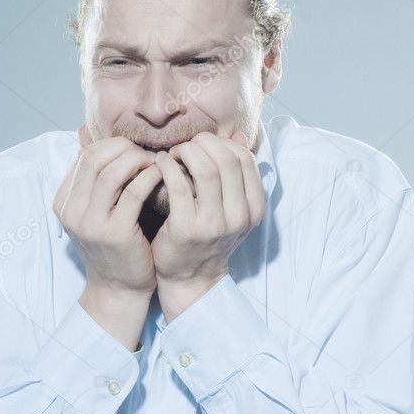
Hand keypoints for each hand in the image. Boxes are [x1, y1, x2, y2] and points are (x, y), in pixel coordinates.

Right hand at [53, 124, 163, 298]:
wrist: (118, 288)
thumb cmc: (113, 245)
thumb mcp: (96, 211)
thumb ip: (97, 181)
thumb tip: (103, 140)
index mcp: (64, 201)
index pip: (85, 156)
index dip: (113, 146)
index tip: (134, 150)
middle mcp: (71, 211)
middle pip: (95, 159)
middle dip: (124, 149)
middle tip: (146, 153)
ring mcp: (90, 223)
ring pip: (111, 172)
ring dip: (137, 160)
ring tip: (154, 163)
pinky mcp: (114, 234)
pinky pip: (134, 192)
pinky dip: (149, 177)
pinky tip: (161, 176)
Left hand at [151, 130, 265, 312]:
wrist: (189, 278)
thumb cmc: (207, 236)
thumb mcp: (230, 207)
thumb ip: (235, 174)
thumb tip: (238, 135)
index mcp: (254, 208)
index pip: (245, 158)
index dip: (222, 143)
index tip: (203, 146)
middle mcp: (240, 217)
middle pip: (228, 159)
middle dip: (204, 143)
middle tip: (186, 146)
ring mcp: (216, 224)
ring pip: (207, 168)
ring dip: (186, 152)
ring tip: (173, 154)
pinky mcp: (188, 229)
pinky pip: (179, 184)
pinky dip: (168, 166)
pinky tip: (159, 163)